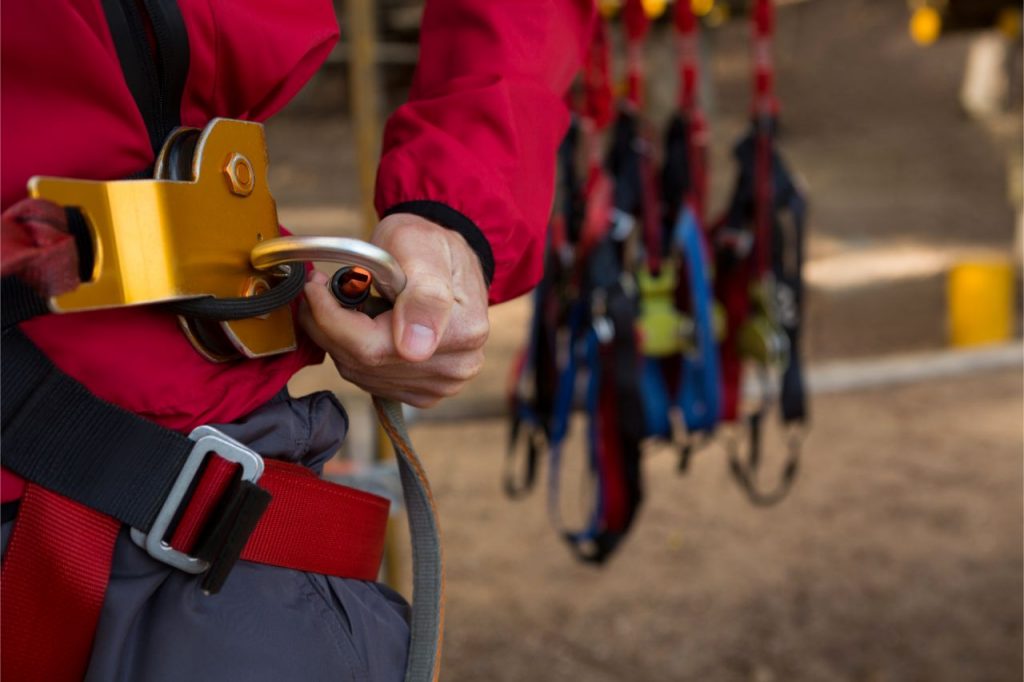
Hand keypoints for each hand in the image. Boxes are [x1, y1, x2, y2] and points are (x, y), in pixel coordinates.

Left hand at [300, 213, 489, 407]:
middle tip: (322, 289)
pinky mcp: (425, 393)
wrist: (447, 259)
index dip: (332, 319)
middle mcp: (457, 366)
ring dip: (339, 339)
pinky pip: (370, 380)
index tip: (315, 286)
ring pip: (361, 373)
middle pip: (364, 363)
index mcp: (463, 331)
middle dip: (330, 325)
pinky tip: (362, 325)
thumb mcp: (420, 246)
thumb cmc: (430, 245)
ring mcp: (442, 384)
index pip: (374, 346)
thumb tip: (414, 349)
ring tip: (344, 303)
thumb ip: (422, 294)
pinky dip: (354, 353)